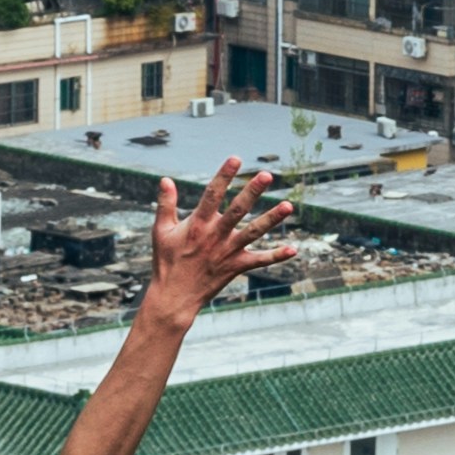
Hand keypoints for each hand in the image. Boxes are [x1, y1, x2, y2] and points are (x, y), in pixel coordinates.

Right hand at [141, 156, 293, 324]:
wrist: (174, 296)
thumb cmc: (167, 261)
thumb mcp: (161, 231)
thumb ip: (166, 204)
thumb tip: (166, 179)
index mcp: (197, 224)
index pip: (212, 194)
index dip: (224, 176)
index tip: (235, 159)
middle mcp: (215, 235)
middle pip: (237, 210)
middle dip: (252, 192)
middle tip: (267, 175)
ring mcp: (227, 252)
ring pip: (254, 232)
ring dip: (272, 219)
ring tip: (288, 206)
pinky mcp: (235, 267)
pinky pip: (259, 261)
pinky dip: (276, 256)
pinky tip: (293, 249)